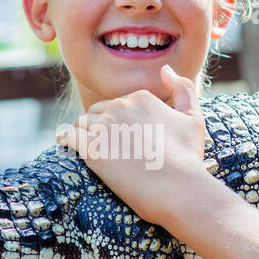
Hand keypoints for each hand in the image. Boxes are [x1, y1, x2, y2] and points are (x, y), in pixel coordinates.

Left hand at [54, 64, 211, 229]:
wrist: (180, 188)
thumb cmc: (188, 158)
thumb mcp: (193, 118)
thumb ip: (182, 88)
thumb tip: (165, 69)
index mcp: (141, 98)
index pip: (117, 103)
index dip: (116, 121)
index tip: (119, 138)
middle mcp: (121, 107)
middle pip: (96, 112)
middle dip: (97, 126)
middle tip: (103, 146)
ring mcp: (104, 127)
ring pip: (81, 123)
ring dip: (81, 133)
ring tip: (82, 146)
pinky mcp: (92, 149)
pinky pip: (68, 136)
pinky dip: (64, 139)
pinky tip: (64, 145)